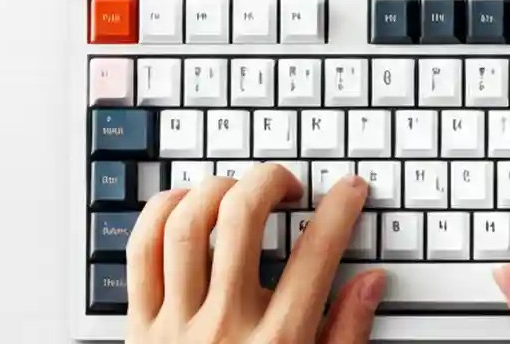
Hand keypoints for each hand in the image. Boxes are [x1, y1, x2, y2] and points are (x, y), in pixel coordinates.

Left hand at [125, 166, 384, 343]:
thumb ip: (346, 333)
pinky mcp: (139, 327)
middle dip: (271, 181)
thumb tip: (370, 283)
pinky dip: (161, 214)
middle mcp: (226, 326)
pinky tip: (185, 206)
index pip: (317, 254)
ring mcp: (177, 324)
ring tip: (238, 191)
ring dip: (217, 190)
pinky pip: (142, 253)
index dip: (340, 209)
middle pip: (244, 220)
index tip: (348, 190)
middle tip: (288, 183)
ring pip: (189, 226)